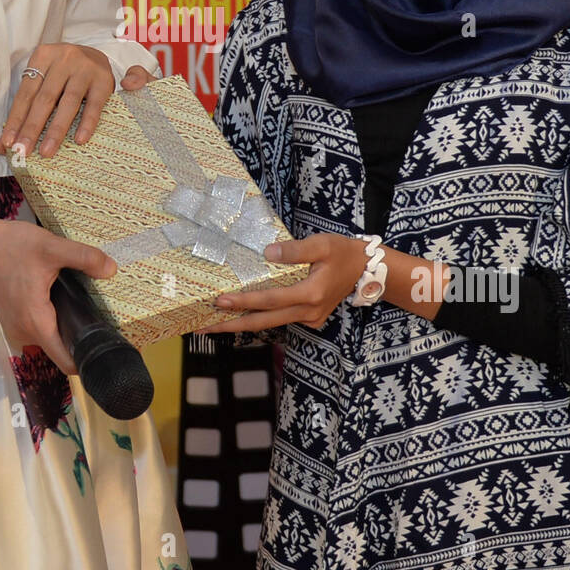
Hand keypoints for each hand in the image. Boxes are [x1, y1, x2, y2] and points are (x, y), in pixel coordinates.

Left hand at [0, 44, 150, 158]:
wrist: (97, 56)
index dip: (16, 119)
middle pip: (44, 99)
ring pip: (68, 103)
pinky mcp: (104, 80)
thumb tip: (6, 143)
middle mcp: (63, 59)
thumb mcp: (44, 78)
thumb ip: (28, 105)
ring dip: (56, 130)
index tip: (8, 142)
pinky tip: (79, 140)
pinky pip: (94, 105)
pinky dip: (86, 123)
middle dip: (31, 128)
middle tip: (23, 151)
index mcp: (42, 57)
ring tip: (47, 151)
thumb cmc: (64, 74)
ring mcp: (85, 69)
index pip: (25, 93)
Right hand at [0, 217, 117, 373]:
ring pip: (50, 338)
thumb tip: (111, 269)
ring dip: (65, 326)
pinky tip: (61, 298)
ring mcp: (16, 328)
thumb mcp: (52, 248)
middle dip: (80, 336)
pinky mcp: (14, 320)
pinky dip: (52, 319)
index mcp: (36, 322)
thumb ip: (84, 258)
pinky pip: (40, 329)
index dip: (88, 359)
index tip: (107, 347)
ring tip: (81, 303)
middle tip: (99, 314)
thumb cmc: (11, 247)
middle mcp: (24, 332)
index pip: (66, 362)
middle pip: (61, 350)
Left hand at [197, 234, 367, 334]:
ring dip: (243, 324)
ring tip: (215, 324)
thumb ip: (295, 250)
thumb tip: (267, 252)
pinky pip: (281, 321)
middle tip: (204, 325)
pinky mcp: (310, 319)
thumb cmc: (342, 252)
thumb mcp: (321, 244)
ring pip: (271, 325)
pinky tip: (242, 315)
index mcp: (310, 294)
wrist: (365, 269)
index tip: (220, 301)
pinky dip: (261, 319)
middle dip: (233, 325)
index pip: (270, 300)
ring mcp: (310, 319)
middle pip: (264, 322)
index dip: (244, 301)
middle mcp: (308, 312)